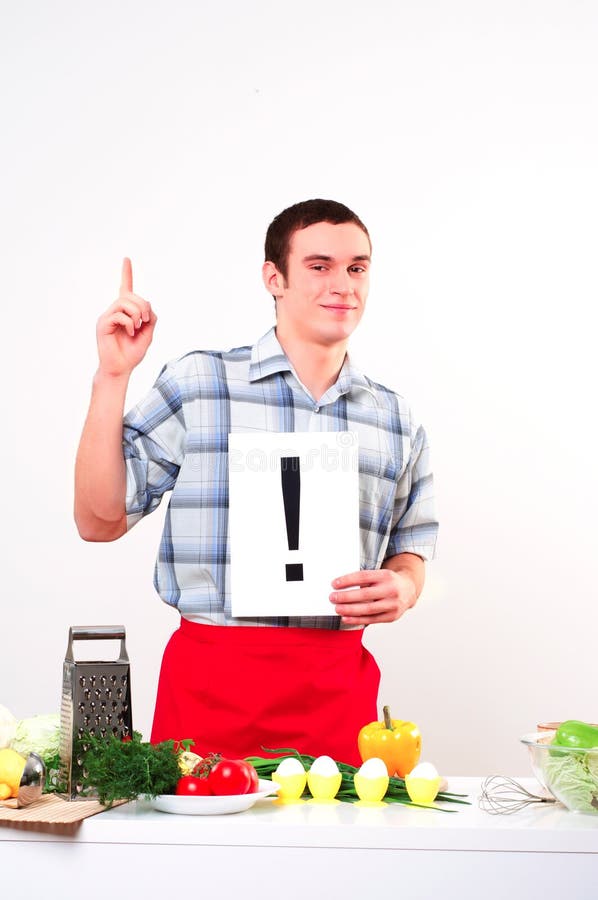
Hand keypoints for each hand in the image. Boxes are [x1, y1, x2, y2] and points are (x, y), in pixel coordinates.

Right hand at [96, 258, 156, 376]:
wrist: (121, 368)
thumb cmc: (132, 353)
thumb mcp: (148, 334)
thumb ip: (151, 318)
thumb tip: (147, 305)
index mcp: (125, 312)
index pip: (125, 288)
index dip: (127, 273)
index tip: (127, 258)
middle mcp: (114, 311)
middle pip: (130, 295)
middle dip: (143, 305)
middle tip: (146, 320)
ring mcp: (107, 316)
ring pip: (124, 302)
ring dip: (137, 313)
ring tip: (137, 327)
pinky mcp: (103, 324)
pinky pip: (119, 315)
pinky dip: (130, 323)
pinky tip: (130, 332)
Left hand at [329, 568, 416, 624]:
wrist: (409, 590)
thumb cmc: (388, 581)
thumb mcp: (379, 574)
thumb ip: (364, 579)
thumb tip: (341, 586)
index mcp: (386, 576)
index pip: (364, 577)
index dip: (348, 580)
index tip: (334, 584)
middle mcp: (391, 590)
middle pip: (365, 594)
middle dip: (346, 597)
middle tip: (332, 597)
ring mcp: (393, 604)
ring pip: (368, 609)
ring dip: (350, 610)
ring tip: (337, 608)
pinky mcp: (392, 616)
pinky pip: (371, 619)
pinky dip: (357, 620)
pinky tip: (346, 618)